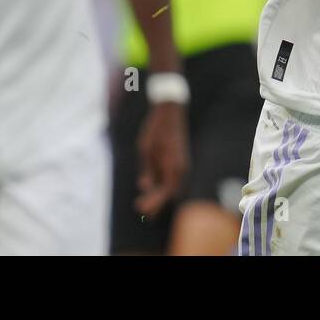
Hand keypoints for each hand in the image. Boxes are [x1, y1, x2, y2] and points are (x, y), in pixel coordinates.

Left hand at [135, 101, 188, 217]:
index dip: (154, 203)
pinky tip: (147, 185)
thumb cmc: (156, 128)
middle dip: (155, 202)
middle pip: (170, 193)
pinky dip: (160, 185)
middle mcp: (181, 167)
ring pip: (171, 188)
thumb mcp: (145, 149)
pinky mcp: (178, 161)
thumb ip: (147, 169)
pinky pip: (170, 179)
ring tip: (141, 201)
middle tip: (138, 207)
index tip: (139, 207)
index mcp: (174, 165)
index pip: (166, 192)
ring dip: (158, 195)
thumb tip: (144, 187)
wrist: (169, 111)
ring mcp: (181, 164)